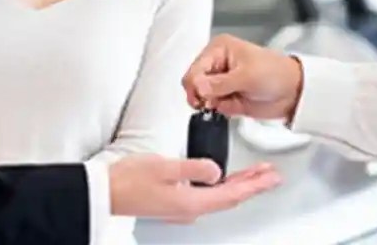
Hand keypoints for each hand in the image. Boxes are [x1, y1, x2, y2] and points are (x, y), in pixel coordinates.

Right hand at [108, 154, 280, 222]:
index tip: (272, 177)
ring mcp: (182, 207)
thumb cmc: (129, 180)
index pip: (232, 194)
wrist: (105, 192)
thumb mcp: (165, 167)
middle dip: (253, 184)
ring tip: (255, 174)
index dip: (255, 185)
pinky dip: (222, 185)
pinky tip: (225, 178)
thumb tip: (217, 171)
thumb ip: (195, 168)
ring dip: (239, 184)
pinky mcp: (175, 202)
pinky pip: (207, 194)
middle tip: (271, 175)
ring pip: (220, 196)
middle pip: (230, 196)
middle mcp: (190, 209)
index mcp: (191, 203)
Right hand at [181, 34, 303, 121]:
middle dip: (202, 95)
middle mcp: (217, 64)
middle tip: (214, 101)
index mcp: (219, 49)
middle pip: (193, 83)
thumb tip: (198, 86)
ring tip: (227, 101)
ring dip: (211, 103)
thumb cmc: (276, 73)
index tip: (204, 96)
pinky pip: (211, 107)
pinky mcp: (225, 97)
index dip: (196, 85)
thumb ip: (220, 83)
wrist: (293, 92)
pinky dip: (218, 110)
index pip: (195, 69)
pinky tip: (231, 106)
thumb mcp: (247, 76)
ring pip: (200, 97)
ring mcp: (220, 82)